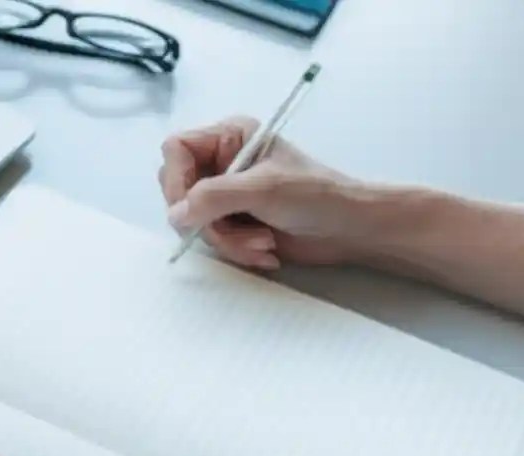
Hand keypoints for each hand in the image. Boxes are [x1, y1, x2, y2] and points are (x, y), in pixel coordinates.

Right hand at [159, 115, 377, 270]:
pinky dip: (236, 250)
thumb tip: (175, 215)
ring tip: (263, 243)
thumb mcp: (263, 190)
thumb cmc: (315, 195)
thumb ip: (214, 198)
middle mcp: (222, 162)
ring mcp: (226, 194)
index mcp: (229, 137)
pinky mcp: (233, 222)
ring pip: (194, 221)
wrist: (349, 229)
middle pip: (179, 189)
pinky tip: (265, 250)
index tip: (188, 209)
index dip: (176, 180)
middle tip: (228, 231)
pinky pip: (212, 239)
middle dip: (205, 219)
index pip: (176, 150)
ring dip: (227, 240)